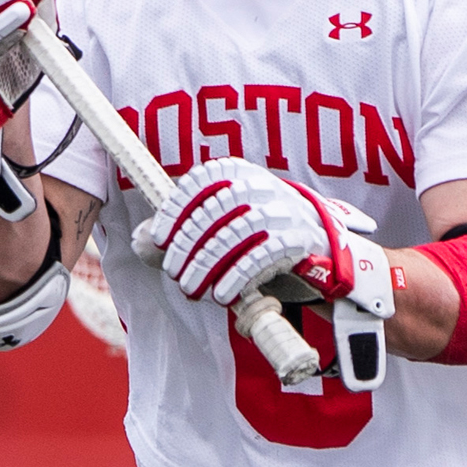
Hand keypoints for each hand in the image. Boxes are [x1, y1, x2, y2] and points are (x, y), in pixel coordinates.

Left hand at [137, 157, 390, 313]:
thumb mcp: (227, 226)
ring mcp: (283, 210)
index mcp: (240, 173)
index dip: (175, 210)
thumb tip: (140, 240)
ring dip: (207, 265)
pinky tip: (223, 293)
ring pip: (233, 234)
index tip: (158, 238)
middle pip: (213, 211)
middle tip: (175, 272)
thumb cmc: (264, 240)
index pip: (200, 181)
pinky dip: (236, 277)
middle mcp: (261, 185)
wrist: (327, 255)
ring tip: (192, 287)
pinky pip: (260, 257)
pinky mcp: (298, 239)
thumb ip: (186, 231)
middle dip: (187, 246)